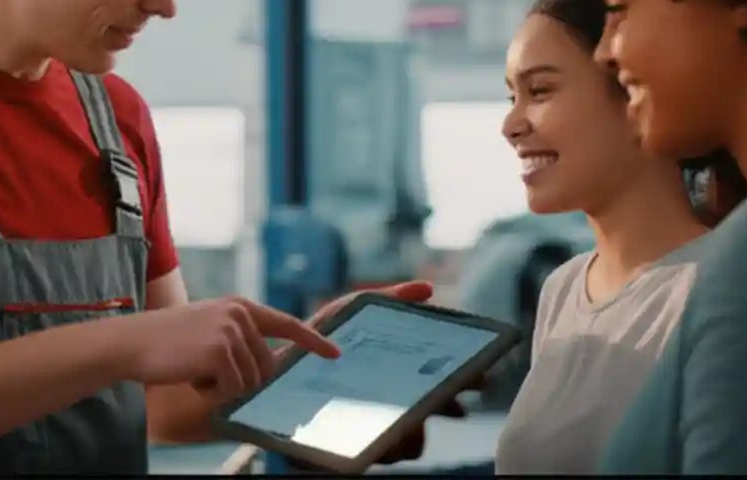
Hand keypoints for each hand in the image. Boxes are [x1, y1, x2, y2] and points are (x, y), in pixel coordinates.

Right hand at [125, 295, 339, 400]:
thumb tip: (269, 367)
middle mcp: (240, 314)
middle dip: (241, 380)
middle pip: (267, 367)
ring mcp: (231, 331)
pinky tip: (191, 375)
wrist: (133, 341)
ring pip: (249, 381)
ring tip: (196, 369)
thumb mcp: (211, 327)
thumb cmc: (169, 342)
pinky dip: (211, 391)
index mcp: (241, 306)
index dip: (313, 340)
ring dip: (223, 387)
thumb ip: (240, 337)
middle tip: (207, 371)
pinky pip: (231, 388)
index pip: (287, 323)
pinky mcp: (219, 351)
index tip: (335, 352)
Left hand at [284, 280, 482, 468]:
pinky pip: (378, 457)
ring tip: (413, 417)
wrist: (267, 369)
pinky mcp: (348, 451)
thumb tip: (427, 289)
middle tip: (452, 398)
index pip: (441, 384)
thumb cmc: (313, 340)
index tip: (479, 378)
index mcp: (397, 378)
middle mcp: (389, 409)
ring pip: (411, 444)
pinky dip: (385, 447)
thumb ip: (387, 298)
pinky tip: (382, 434)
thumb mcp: (348, 312)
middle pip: (432, 416)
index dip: (464, 383)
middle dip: (447, 408)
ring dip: (415, 431)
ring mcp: (371, 432)